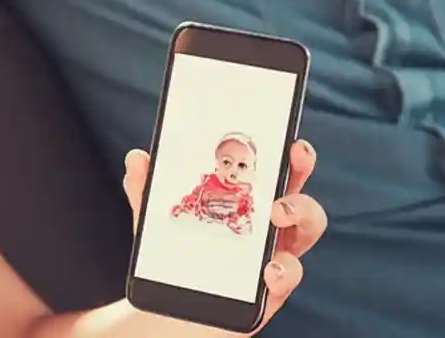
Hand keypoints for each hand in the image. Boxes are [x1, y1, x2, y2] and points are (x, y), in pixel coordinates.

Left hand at [123, 140, 325, 335]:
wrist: (172, 309)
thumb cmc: (177, 255)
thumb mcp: (158, 219)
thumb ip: (147, 189)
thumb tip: (136, 158)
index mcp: (247, 199)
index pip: (274, 166)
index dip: (288, 149)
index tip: (289, 136)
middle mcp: (270, 223)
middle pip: (299, 183)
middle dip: (301, 169)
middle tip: (291, 161)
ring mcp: (276, 253)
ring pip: (308, 227)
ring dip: (301, 212)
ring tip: (279, 213)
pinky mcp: (273, 287)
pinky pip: (289, 275)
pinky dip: (284, 270)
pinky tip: (268, 270)